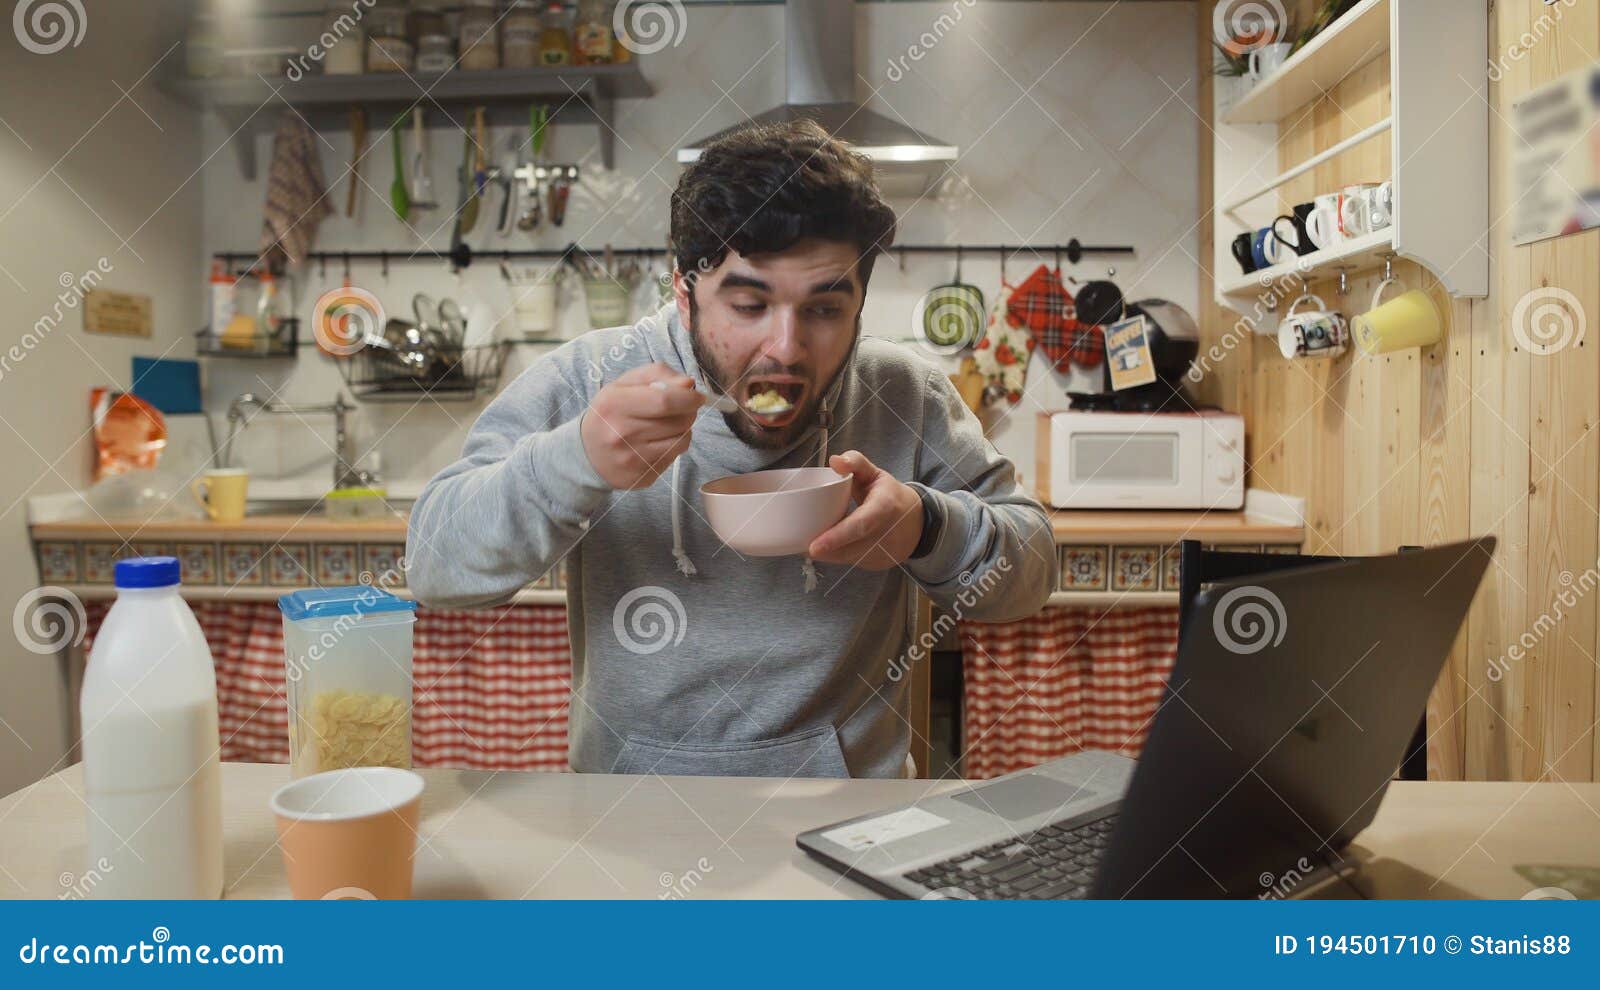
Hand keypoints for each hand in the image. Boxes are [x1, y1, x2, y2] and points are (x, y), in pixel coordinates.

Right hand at [580, 364, 702, 489]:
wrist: (586, 454)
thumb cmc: (610, 413)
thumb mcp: (624, 384)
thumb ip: (656, 374)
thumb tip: (688, 383)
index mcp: (614, 403)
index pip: (665, 400)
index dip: (688, 397)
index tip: (697, 395)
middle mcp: (620, 433)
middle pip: (678, 420)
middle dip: (690, 411)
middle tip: (686, 406)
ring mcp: (631, 458)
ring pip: (682, 439)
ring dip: (684, 428)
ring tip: (670, 423)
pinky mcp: (641, 476)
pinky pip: (675, 456)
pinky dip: (676, 444)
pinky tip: (661, 439)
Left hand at [807, 450, 923, 569]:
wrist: (916, 524)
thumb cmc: (889, 495)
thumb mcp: (875, 473)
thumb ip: (856, 462)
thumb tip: (834, 460)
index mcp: (884, 507)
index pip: (860, 525)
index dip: (837, 537)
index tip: (814, 547)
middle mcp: (885, 534)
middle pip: (849, 548)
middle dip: (823, 549)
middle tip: (799, 543)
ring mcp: (882, 554)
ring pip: (846, 559)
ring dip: (826, 553)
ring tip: (808, 541)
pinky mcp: (875, 565)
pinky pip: (850, 562)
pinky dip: (835, 555)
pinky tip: (826, 546)